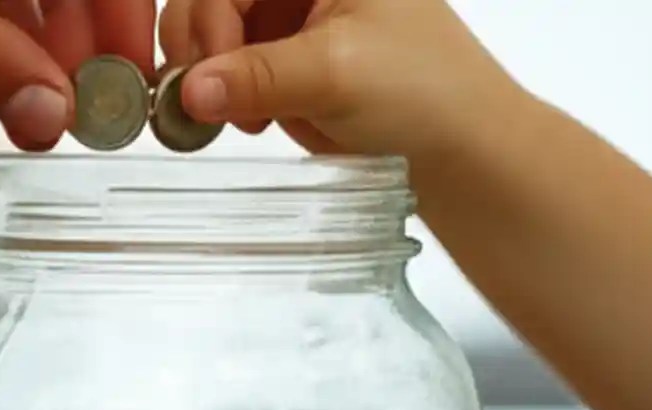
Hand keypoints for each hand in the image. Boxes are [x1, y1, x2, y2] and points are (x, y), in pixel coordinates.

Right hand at [159, 0, 528, 160]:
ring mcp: (295, 24)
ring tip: (228, 116)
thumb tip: (188, 89)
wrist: (463, 154)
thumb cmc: (428, 92)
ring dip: (205, 72)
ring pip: (215, 33)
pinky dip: (220, 94)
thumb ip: (256, 77)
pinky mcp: (288, 67)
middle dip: (198, 43)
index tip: (205, 66)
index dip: (208, 13)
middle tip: (197, 93)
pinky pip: (232, 69)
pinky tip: (242, 121)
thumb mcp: (334, 74)